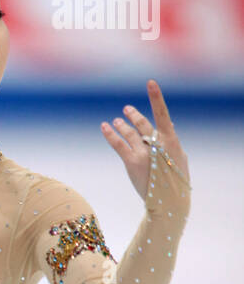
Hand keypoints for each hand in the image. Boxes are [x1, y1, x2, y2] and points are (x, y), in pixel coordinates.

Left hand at [100, 80, 189, 200]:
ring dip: (121, 125)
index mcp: (171, 140)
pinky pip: (119, 144)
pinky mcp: (132, 162)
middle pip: (143, 124)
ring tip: (115, 121)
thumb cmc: (176, 181)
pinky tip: (104, 127)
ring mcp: (144, 152)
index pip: (162, 114)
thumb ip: (171, 143)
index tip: (151, 83)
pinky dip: (111, 134)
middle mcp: (157, 143)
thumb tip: (169, 129)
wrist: (169, 201)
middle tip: (126, 110)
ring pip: (130, 133)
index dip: (156, 98)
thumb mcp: (179, 158)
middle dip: (133, 116)